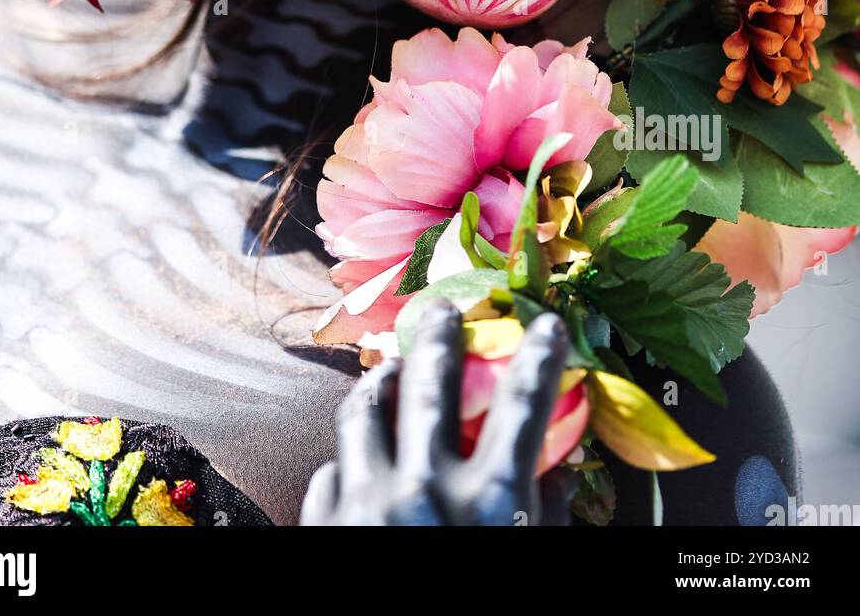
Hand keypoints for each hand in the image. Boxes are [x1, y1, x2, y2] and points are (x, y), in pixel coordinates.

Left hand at [300, 301, 573, 525]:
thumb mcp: (538, 569)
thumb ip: (541, 517)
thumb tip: (554, 470)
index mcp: (490, 503)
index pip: (524, 403)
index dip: (539, 356)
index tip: (546, 325)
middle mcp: (424, 492)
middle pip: (432, 385)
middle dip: (440, 338)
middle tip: (443, 309)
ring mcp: (366, 510)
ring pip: (363, 413)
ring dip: (378, 381)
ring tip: (388, 366)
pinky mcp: (323, 534)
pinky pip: (328, 477)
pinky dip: (345, 464)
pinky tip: (354, 462)